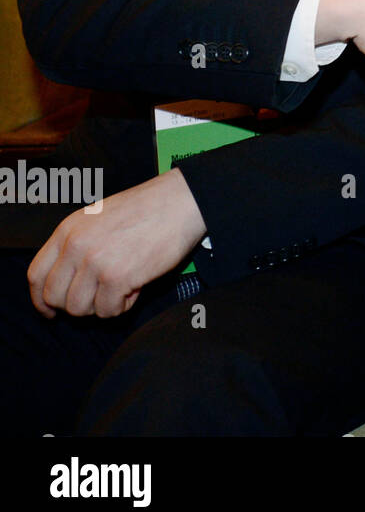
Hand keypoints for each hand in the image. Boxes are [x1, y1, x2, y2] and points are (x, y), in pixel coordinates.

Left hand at [27, 169, 206, 318]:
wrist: (182, 201)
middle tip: (98, 298)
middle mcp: (76, 246)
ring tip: (122, 288)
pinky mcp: (118, 277)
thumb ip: (78, 244)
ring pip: (79, 309)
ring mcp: (96, 262)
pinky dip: (122, 305)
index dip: (40, 299)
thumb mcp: (99, 218)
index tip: (51, 310)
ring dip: (100, 306)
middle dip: (76, 305)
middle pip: (54, 297)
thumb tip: (67, 281)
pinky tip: (136, 287)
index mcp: (68, 230)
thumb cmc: (148, 209)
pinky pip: (107, 310)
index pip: (36, 275)